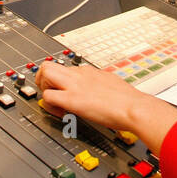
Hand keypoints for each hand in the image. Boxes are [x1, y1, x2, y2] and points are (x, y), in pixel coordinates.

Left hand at [36, 60, 176, 150]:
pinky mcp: (72, 99)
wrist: (133, 107)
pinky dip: (49, 105)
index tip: (65, 90)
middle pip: (49, 64)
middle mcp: (80, 74)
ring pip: (45, 73)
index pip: (67, 68)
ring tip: (53, 102)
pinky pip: (48, 96)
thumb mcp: (113, 84)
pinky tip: (60, 113)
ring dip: (43, 87)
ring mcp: (74, 85)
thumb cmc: (128, 100)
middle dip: (43, 78)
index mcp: (90, 71)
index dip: (61, 80)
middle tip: (49, 92)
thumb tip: (101, 88)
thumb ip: (102, 83)